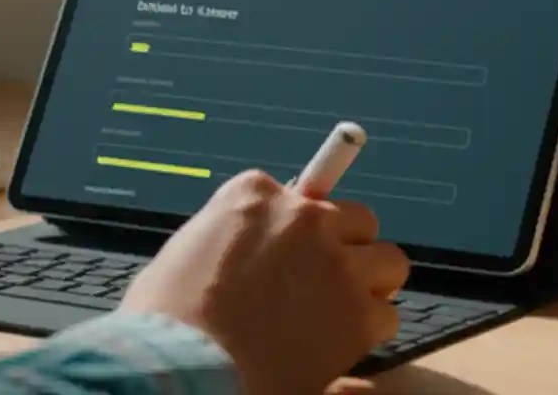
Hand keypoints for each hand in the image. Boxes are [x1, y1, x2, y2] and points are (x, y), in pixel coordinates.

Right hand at [121, 169, 409, 394]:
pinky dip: (367, 330)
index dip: (299, 229)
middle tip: (325, 281)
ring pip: (387, 260)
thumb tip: (252, 248)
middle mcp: (303, 216)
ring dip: (369, 283)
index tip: (294, 250)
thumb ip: (232, 235)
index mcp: (255, 193)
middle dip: (345, 247)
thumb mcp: (189, 249)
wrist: (187, 362)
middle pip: (356, 219)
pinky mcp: (359, 311)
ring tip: (340, 311)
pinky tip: (337, 345)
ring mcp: (336, 261)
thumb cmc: (170, 315)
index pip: (302, 193)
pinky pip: (386, 314)